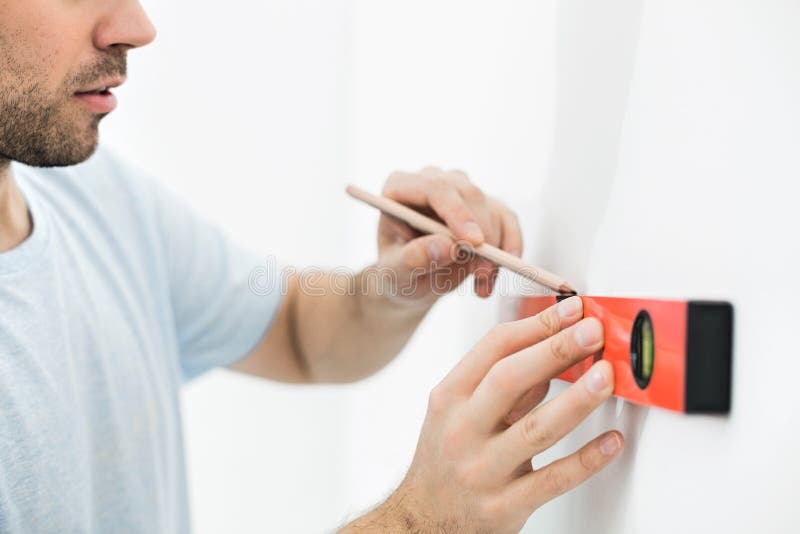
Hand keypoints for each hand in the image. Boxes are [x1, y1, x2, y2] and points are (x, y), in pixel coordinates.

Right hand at [342, 296, 622, 532]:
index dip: (536, 325)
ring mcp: (482, 470)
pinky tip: (611, 441)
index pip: (492, 349)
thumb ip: (501, 385)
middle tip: (591, 332)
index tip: (570, 311)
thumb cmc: (444, 459)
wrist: (423, 521)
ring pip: (536, 430)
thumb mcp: (456, 413)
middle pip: (510, 380)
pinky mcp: (504, 506)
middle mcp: (462, 430)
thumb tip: (554, 351)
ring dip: (577, 400)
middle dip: (555, 350)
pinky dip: (587, 460)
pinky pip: (553, 480)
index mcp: (450, 398)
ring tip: (607, 376)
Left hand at [374, 167, 521, 303]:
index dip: (458, 213)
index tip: (474, 243)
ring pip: (492, 210)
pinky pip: (507, 221)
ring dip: (495, 250)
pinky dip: (509, 249)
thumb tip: (445, 246)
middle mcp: (433, 182)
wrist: (413, 282)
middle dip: (482, 236)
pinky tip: (493, 278)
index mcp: (401, 188)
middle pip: (470, 195)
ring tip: (481, 286)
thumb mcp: (396, 274)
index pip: (436, 189)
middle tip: (481, 273)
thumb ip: (413, 259)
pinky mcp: (484, 206)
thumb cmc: (398, 273)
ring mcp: (460, 192)